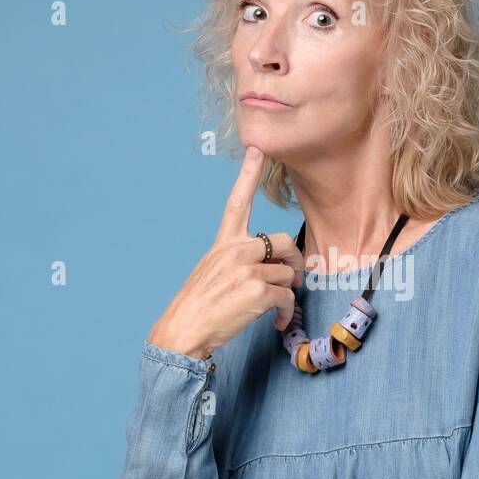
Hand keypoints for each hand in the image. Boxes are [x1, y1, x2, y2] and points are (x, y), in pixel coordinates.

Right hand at [148, 145, 305, 359]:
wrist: (184, 330)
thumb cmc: (199, 306)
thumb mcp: (212, 272)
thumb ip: (239, 262)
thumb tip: (274, 269)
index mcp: (223, 244)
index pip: (237, 202)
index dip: (248, 174)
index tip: (257, 148)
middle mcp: (235, 251)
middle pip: (283, 240)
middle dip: (294, 260)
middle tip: (292, 279)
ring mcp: (246, 269)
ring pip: (287, 273)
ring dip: (287, 294)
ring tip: (276, 309)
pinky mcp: (257, 290)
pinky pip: (288, 297)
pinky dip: (286, 312)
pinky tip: (277, 322)